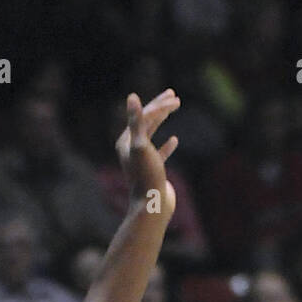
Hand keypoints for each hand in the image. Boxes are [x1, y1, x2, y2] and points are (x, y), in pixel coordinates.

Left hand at [116, 90, 178, 220]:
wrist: (152, 205)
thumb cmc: (147, 176)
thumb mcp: (141, 145)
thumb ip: (136, 121)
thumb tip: (132, 96)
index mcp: (126, 141)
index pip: (143, 116)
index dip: (159, 105)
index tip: (175, 98)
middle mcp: (131, 149)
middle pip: (146, 122)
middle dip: (160, 107)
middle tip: (174, 96)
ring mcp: (142, 160)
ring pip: (152, 134)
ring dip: (163, 120)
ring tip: (174, 109)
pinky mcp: (153, 170)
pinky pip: (160, 154)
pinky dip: (167, 145)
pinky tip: (175, 140)